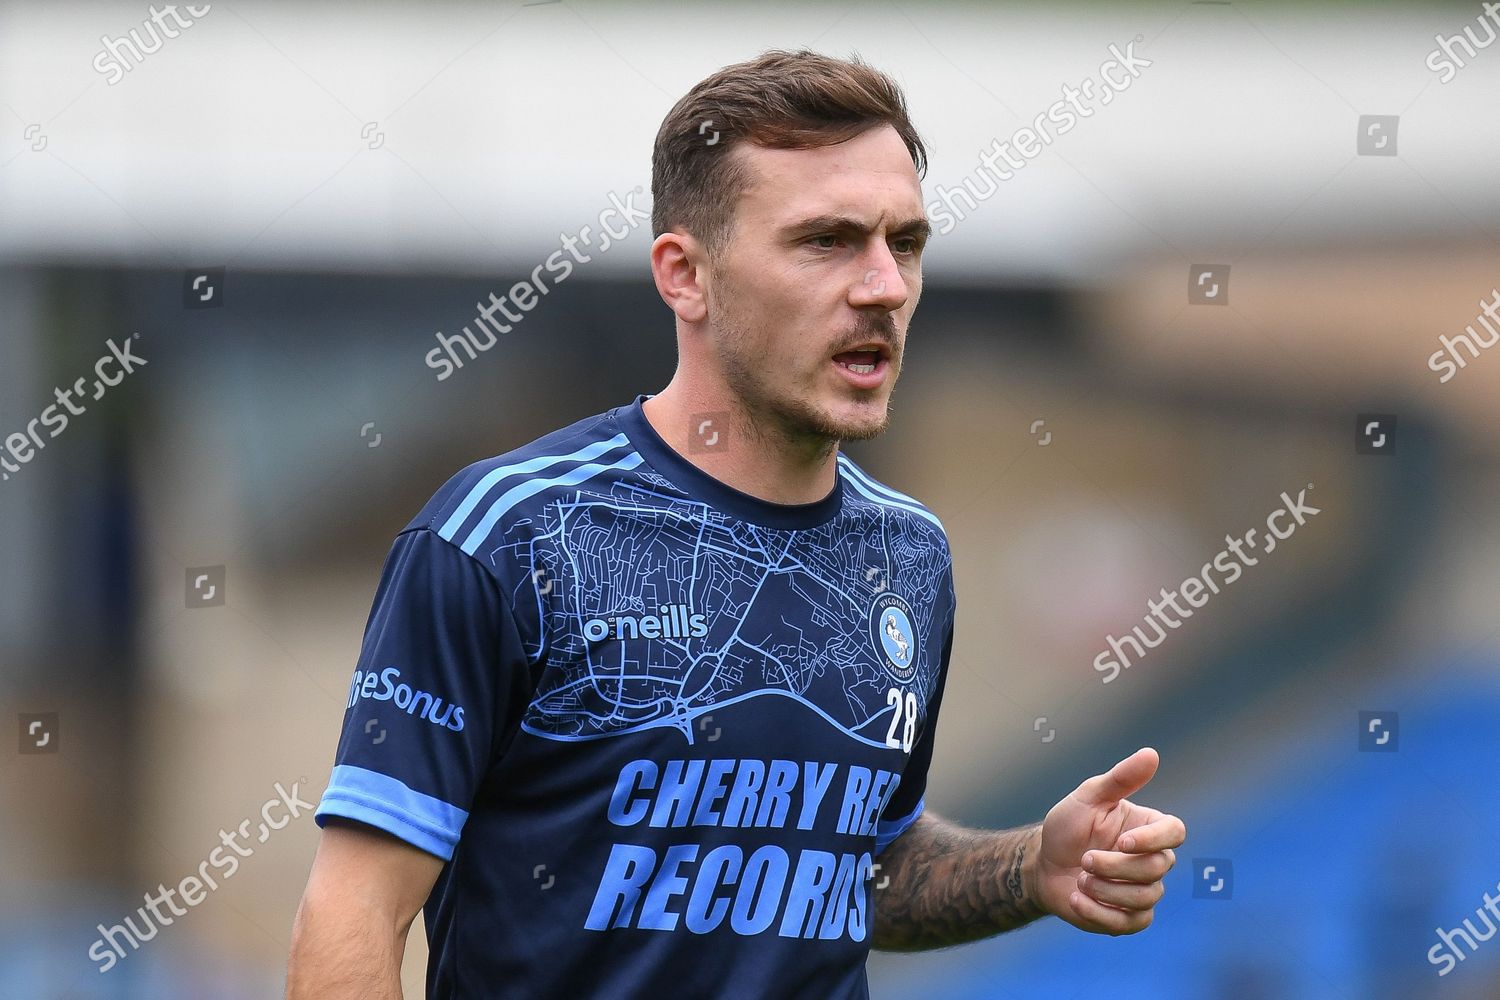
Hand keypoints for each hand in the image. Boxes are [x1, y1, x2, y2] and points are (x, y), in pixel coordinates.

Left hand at [1032, 747, 1185, 934]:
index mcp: (1149, 827)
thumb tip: (1151, 754)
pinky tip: (1075, 898)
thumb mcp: (1088, 798)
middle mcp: (1153, 859)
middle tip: (1085, 859)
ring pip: (1144, 898)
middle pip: (1156, 869)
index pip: (1175, 832)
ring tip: (1079, 880)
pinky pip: (1129, 924)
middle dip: (1116, 866)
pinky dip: (1098, 913)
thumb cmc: (1067, 827)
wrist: (1043, 864)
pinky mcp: (1130, 918)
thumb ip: (1120, 779)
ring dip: (1105, 890)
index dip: (1154, 840)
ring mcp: (1144, 891)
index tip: (1123, 841)